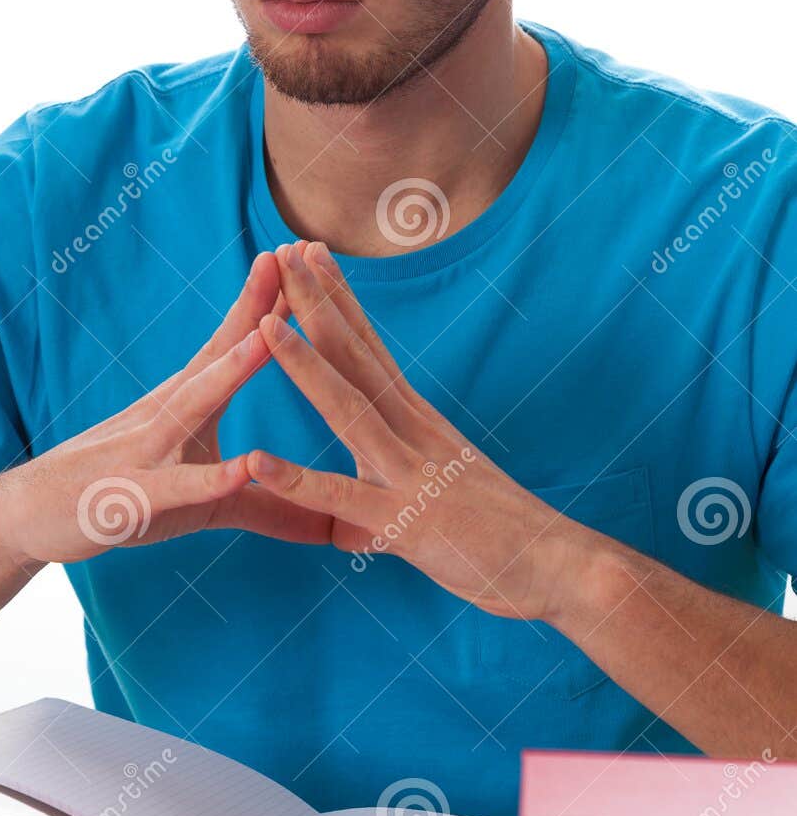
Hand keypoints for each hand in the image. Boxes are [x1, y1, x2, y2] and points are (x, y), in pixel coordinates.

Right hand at [0, 251, 331, 565]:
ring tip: (268, 338)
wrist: (30, 514)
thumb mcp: (203, 502)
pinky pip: (175, 487)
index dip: (273, 300)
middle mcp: (167, 414)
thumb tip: (325, 521)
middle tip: (295, 258)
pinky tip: (242, 467)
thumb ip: (265, 504)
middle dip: (259, 307)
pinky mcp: (131, 497)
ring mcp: (146, 451)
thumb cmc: (122, 497)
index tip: (310, 258)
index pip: (234, 342)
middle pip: (219, 353)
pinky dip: (207, 477)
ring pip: (193, 405)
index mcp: (187, 403)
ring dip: (230, 371)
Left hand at [246, 241, 590, 624]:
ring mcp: (409, 473)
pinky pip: (341, 498)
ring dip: (305, 367)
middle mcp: (413, 433)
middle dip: (317, 304)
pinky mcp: (404, 521)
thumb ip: (394, 488)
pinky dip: (298, 480)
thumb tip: (358, 510)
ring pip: (349, 410)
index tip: (313, 255)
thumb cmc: (503, 533)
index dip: (340, 300)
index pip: (371, 347)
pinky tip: (257, 461)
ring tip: (264, 326)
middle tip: (284, 250)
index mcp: (419, 421)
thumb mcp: (442, 492)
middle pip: (357, 357)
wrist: (558, 565)